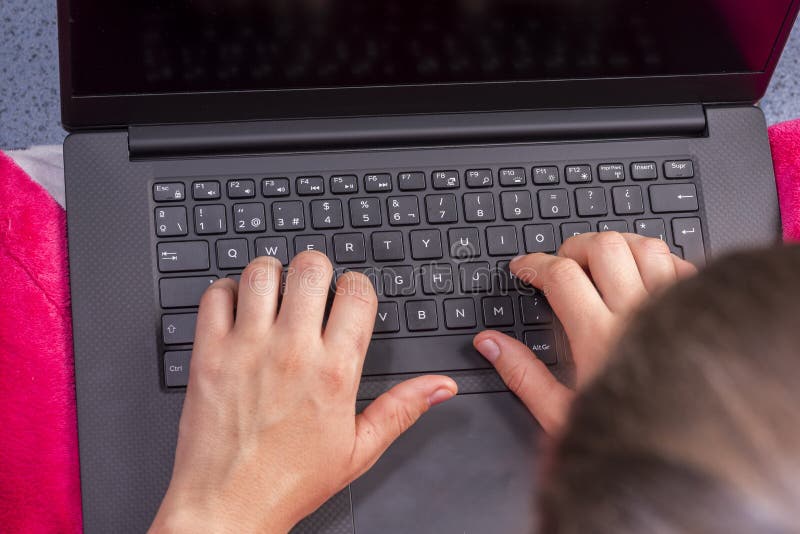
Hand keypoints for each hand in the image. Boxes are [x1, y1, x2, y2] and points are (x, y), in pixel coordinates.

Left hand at [150, 252, 456, 532]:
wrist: (228, 506)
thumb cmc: (289, 481)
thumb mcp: (359, 450)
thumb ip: (402, 409)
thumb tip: (439, 387)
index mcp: (334, 371)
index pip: (356, 292)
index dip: (356, 286)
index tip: (348, 296)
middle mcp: (292, 351)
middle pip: (310, 268)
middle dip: (316, 270)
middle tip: (311, 288)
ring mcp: (247, 349)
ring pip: (262, 272)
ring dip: (271, 275)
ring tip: (274, 294)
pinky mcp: (209, 354)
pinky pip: (215, 296)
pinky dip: (225, 292)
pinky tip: (237, 309)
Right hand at [473, 232, 695, 433]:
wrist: (691, 454)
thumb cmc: (633, 439)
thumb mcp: (562, 416)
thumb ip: (523, 375)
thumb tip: (491, 344)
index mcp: (598, 337)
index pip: (561, 275)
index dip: (534, 263)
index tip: (524, 268)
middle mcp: (638, 314)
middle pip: (602, 247)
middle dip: (572, 247)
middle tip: (559, 264)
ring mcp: (674, 308)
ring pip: (643, 245)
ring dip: (615, 246)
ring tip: (599, 262)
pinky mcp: (699, 310)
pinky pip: (678, 262)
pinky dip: (655, 259)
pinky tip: (641, 275)